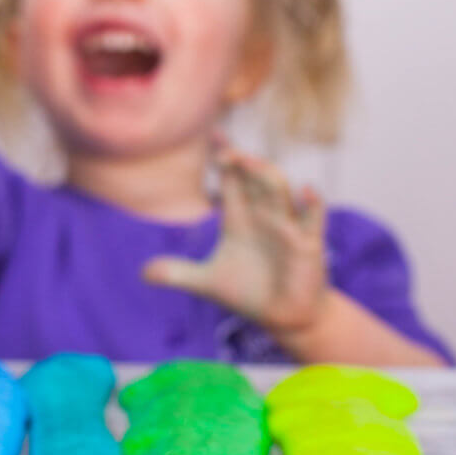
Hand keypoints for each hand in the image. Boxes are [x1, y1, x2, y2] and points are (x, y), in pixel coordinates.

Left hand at [142, 133, 328, 338]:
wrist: (286, 319)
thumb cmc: (250, 293)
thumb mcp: (209, 282)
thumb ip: (178, 273)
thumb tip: (143, 273)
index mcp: (239, 219)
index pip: (230, 180)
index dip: (223, 158)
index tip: (213, 135)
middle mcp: (263, 216)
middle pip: (252, 177)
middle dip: (240, 161)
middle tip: (223, 152)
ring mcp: (286, 227)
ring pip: (278, 189)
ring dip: (265, 174)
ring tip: (248, 162)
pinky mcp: (307, 244)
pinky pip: (313, 219)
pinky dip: (313, 204)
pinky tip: (307, 191)